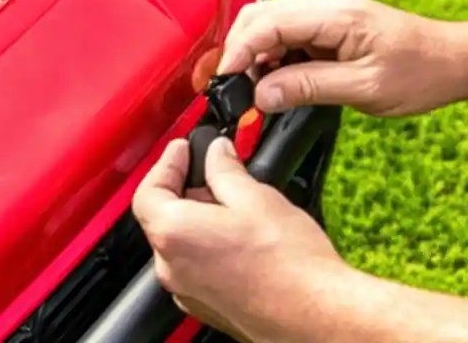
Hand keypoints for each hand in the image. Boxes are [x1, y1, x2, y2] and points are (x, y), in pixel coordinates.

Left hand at [132, 137, 349, 342]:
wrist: (319, 316)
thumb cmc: (290, 266)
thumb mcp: (256, 197)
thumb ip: (225, 169)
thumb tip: (216, 154)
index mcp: (173, 233)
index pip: (148, 190)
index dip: (166, 164)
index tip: (183, 151)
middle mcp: (171, 267)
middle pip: (163, 217)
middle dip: (186, 191)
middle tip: (214, 172)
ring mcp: (188, 292)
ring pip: (181, 244)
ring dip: (200, 220)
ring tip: (236, 206)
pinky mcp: (208, 308)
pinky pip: (197, 268)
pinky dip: (210, 248)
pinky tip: (242, 239)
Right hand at [217, 0, 467, 116]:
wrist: (456, 61)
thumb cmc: (423, 72)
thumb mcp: (365, 88)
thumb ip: (308, 88)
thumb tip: (262, 94)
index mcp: (335, 16)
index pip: (267, 23)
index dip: (238, 50)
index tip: (223, 79)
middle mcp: (326, 7)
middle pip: (259, 17)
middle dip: (236, 50)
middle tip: (227, 86)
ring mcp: (326, 15)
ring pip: (269, 25)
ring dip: (253, 55)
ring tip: (251, 90)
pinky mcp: (328, 27)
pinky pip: (286, 35)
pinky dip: (271, 58)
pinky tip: (274, 81)